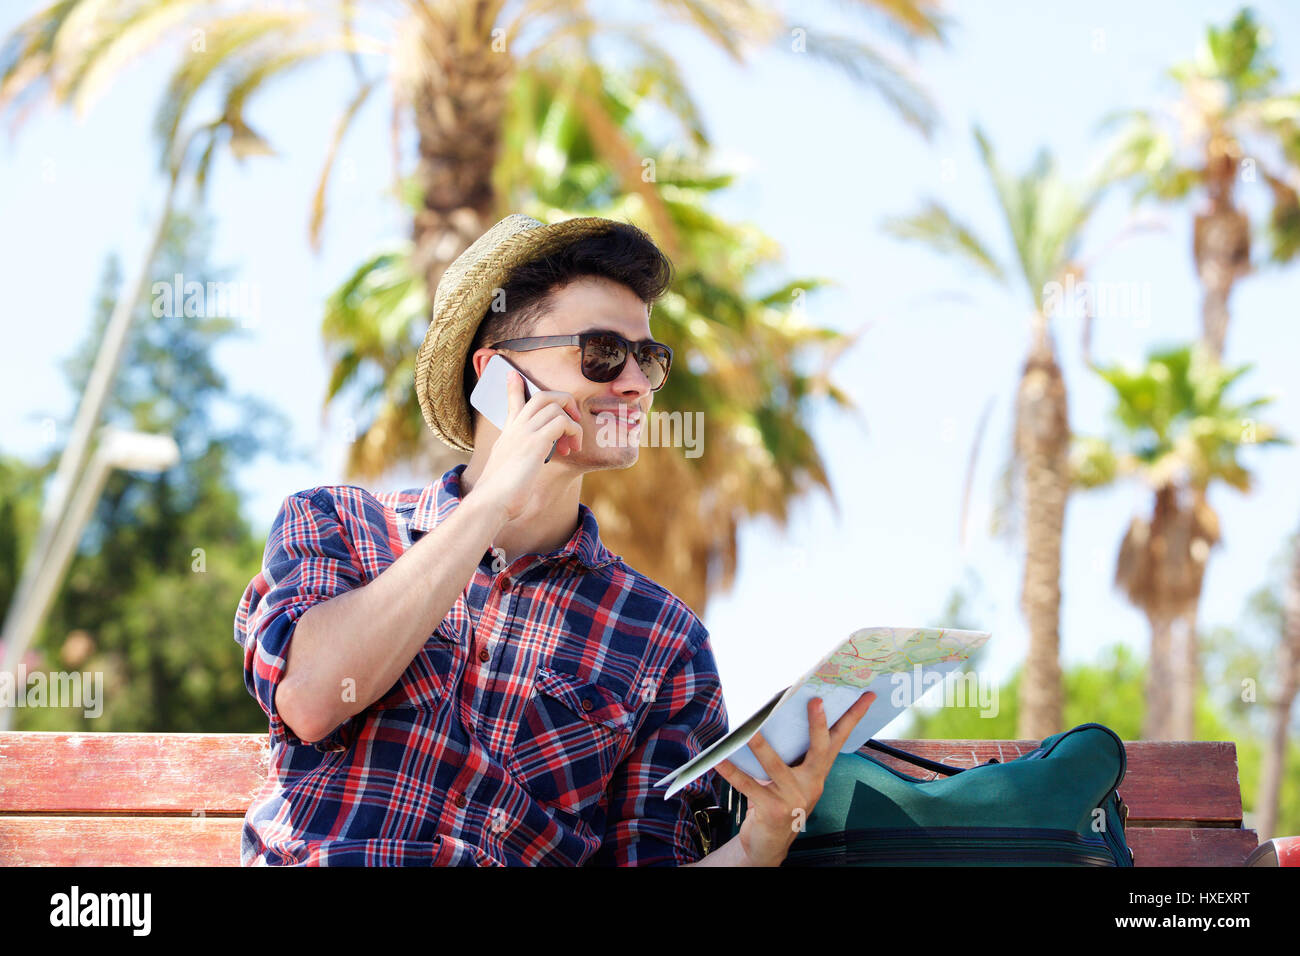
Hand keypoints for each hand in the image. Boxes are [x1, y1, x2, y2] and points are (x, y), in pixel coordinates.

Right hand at [476, 370, 582, 520]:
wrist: (490, 503)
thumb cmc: (499, 496)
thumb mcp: (505, 473)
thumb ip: (514, 466)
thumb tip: (518, 477)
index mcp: (508, 434)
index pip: (512, 402)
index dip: (515, 386)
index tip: (514, 374)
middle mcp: (515, 428)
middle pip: (541, 395)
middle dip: (564, 401)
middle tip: (573, 423)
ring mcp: (524, 432)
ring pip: (554, 404)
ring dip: (572, 421)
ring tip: (573, 445)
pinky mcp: (535, 442)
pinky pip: (562, 422)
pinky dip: (574, 432)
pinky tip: (572, 449)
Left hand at [715, 690, 875, 866]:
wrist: (770, 844)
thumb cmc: (780, 801)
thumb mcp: (793, 777)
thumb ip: (792, 752)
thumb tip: (774, 714)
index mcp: (818, 771)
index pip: (839, 739)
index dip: (854, 716)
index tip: (867, 696)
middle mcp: (811, 783)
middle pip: (818, 749)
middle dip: (817, 725)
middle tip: (816, 702)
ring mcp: (793, 797)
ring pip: (776, 766)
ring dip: (762, 746)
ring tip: (750, 731)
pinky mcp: (772, 810)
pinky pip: (748, 786)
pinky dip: (732, 772)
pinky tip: (720, 759)